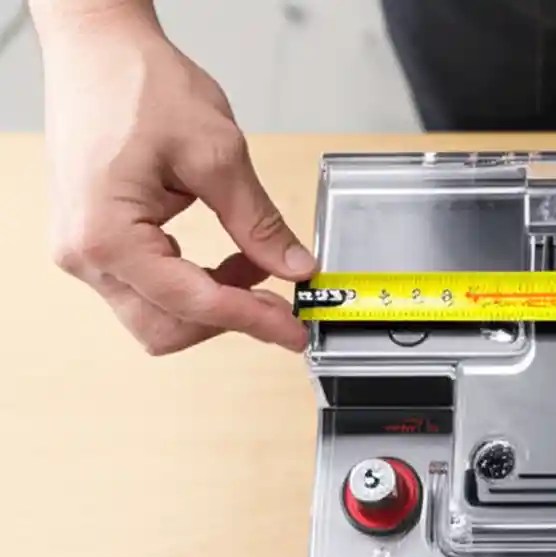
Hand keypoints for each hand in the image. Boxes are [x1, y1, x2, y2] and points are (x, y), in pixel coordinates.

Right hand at [34, 6, 313, 354]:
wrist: (97, 49)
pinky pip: (147, 287)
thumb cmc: (137, 84)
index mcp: (107, 236)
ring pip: (157, 315)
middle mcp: (84, 254)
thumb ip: (258, 221)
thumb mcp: (217, 153)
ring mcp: (84, 251)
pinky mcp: (94, 242)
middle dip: (229, 318)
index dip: (254, 321)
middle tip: (282, 299)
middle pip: (167, 328)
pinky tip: (228, 258)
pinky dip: (193, 283)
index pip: (194, 304)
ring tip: (254, 263)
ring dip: (212, 302)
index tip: (295, 331)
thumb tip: (296, 267)